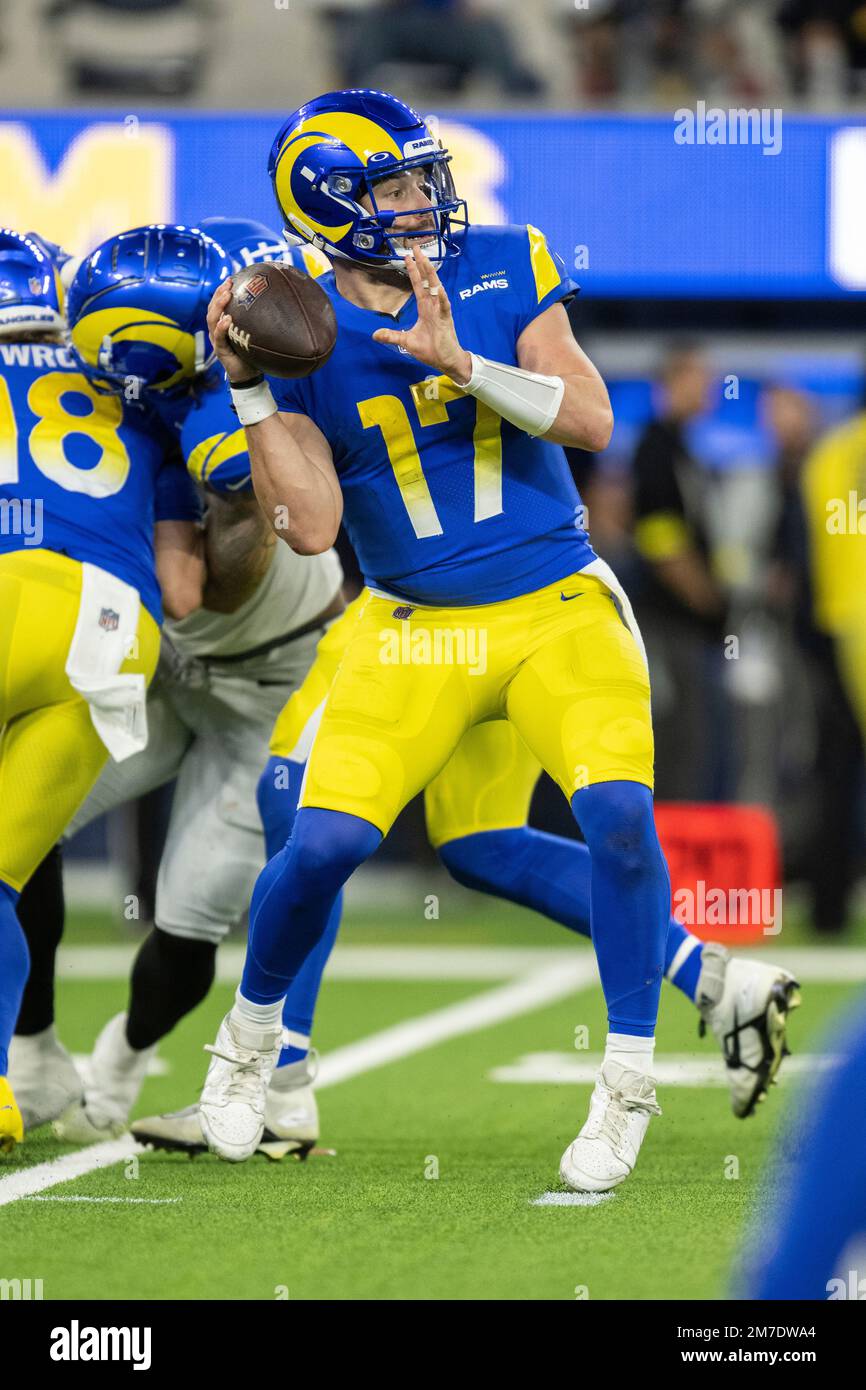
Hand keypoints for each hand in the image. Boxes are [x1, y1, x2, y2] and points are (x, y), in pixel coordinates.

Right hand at [207, 279, 251, 383]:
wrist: (249, 376)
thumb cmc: (252, 355)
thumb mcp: (254, 335)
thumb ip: (259, 322)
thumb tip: (277, 305)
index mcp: (223, 326)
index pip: (217, 305)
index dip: (221, 291)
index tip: (231, 279)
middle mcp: (217, 331)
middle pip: (212, 308)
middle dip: (219, 294)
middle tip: (228, 283)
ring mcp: (217, 341)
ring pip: (212, 320)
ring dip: (218, 306)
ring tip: (226, 295)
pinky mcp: (220, 351)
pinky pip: (219, 337)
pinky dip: (222, 328)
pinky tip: (227, 319)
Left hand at [371, 247, 471, 384]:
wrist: (445, 361)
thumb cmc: (430, 350)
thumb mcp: (407, 341)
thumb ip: (392, 336)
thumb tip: (375, 334)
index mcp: (425, 308)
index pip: (418, 285)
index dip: (413, 271)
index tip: (407, 256)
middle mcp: (433, 306)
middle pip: (427, 281)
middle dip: (422, 264)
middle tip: (416, 247)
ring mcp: (440, 312)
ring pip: (436, 288)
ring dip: (431, 275)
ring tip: (425, 260)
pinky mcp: (446, 321)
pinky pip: (444, 308)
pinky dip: (441, 299)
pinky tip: (438, 290)